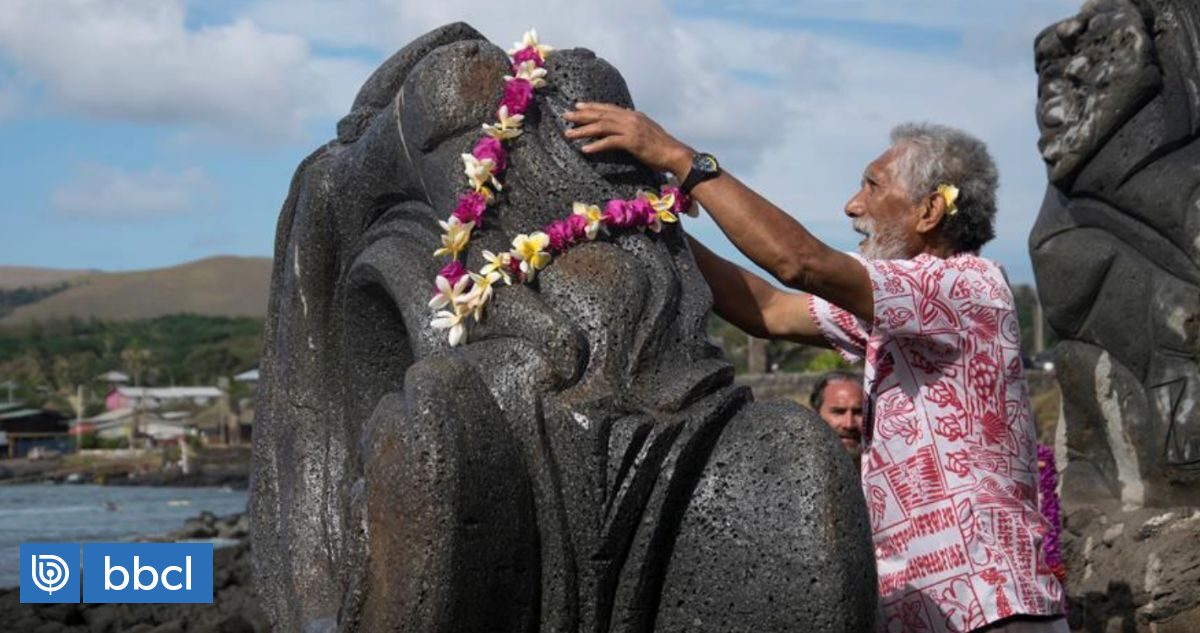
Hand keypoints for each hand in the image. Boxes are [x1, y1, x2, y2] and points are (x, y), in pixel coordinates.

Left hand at [562, 102, 692, 175]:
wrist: (675, 154)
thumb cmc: (661, 146)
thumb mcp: (647, 129)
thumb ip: (634, 123)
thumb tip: (626, 115)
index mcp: (633, 115)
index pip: (608, 108)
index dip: (592, 106)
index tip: (578, 106)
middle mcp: (631, 118)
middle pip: (601, 114)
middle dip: (582, 115)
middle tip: (566, 116)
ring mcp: (631, 129)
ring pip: (602, 126)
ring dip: (583, 130)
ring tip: (569, 134)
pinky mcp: (632, 142)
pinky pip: (610, 142)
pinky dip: (596, 145)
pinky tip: (585, 149)